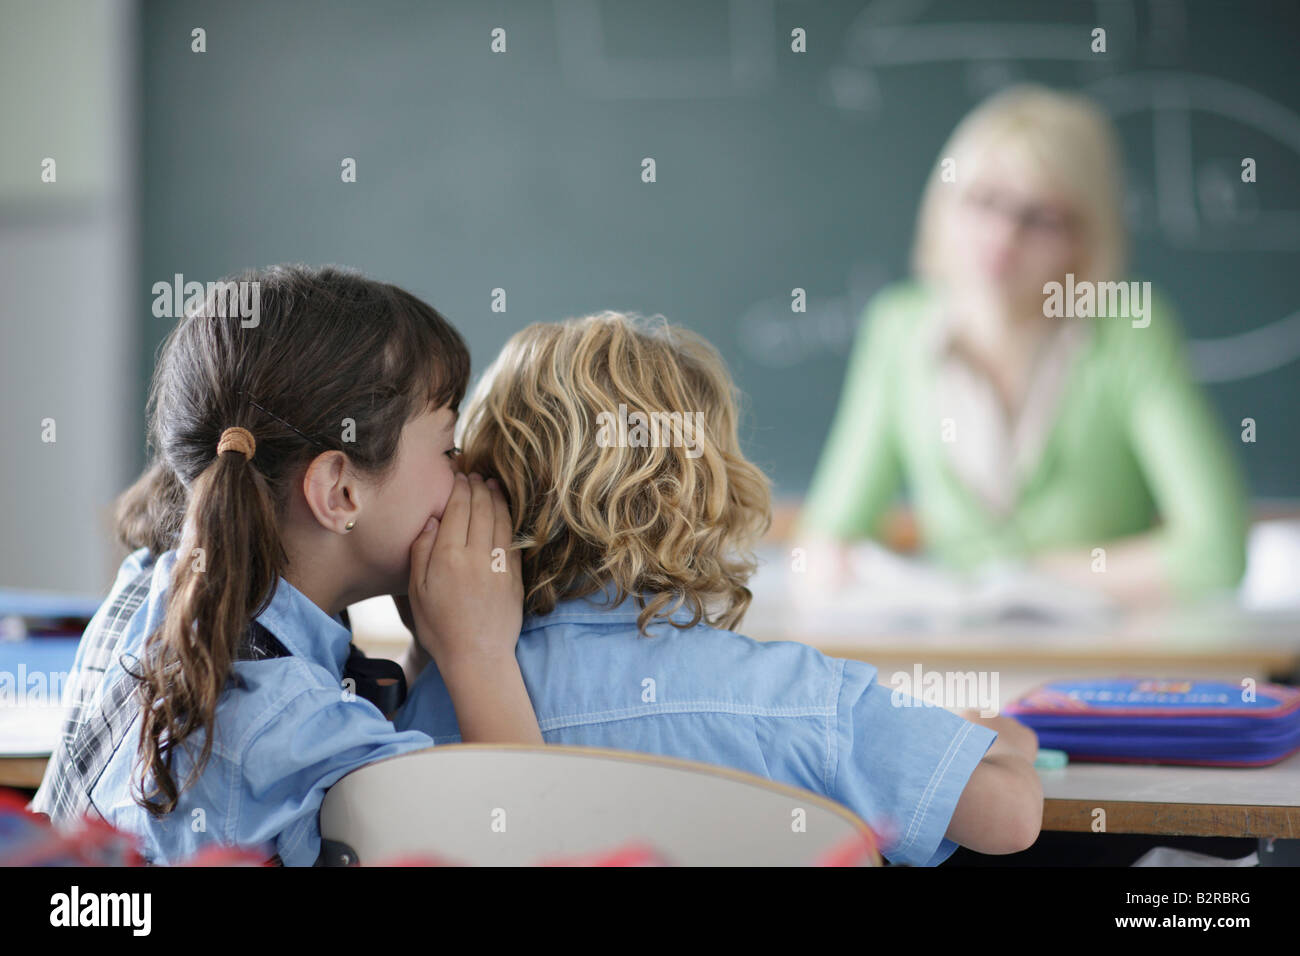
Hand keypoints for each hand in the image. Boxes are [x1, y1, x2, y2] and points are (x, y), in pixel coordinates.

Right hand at [407, 472, 523, 674]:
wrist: (477, 656)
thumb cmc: (440, 627)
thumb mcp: (417, 591)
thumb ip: (422, 551)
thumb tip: (431, 520)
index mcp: (447, 557)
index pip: (457, 509)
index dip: (459, 489)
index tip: (459, 476)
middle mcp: (475, 555)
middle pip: (480, 509)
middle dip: (478, 487)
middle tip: (475, 474)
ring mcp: (498, 564)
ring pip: (499, 519)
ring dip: (495, 497)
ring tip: (491, 483)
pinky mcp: (515, 574)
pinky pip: (512, 537)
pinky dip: (509, 517)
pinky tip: (505, 509)